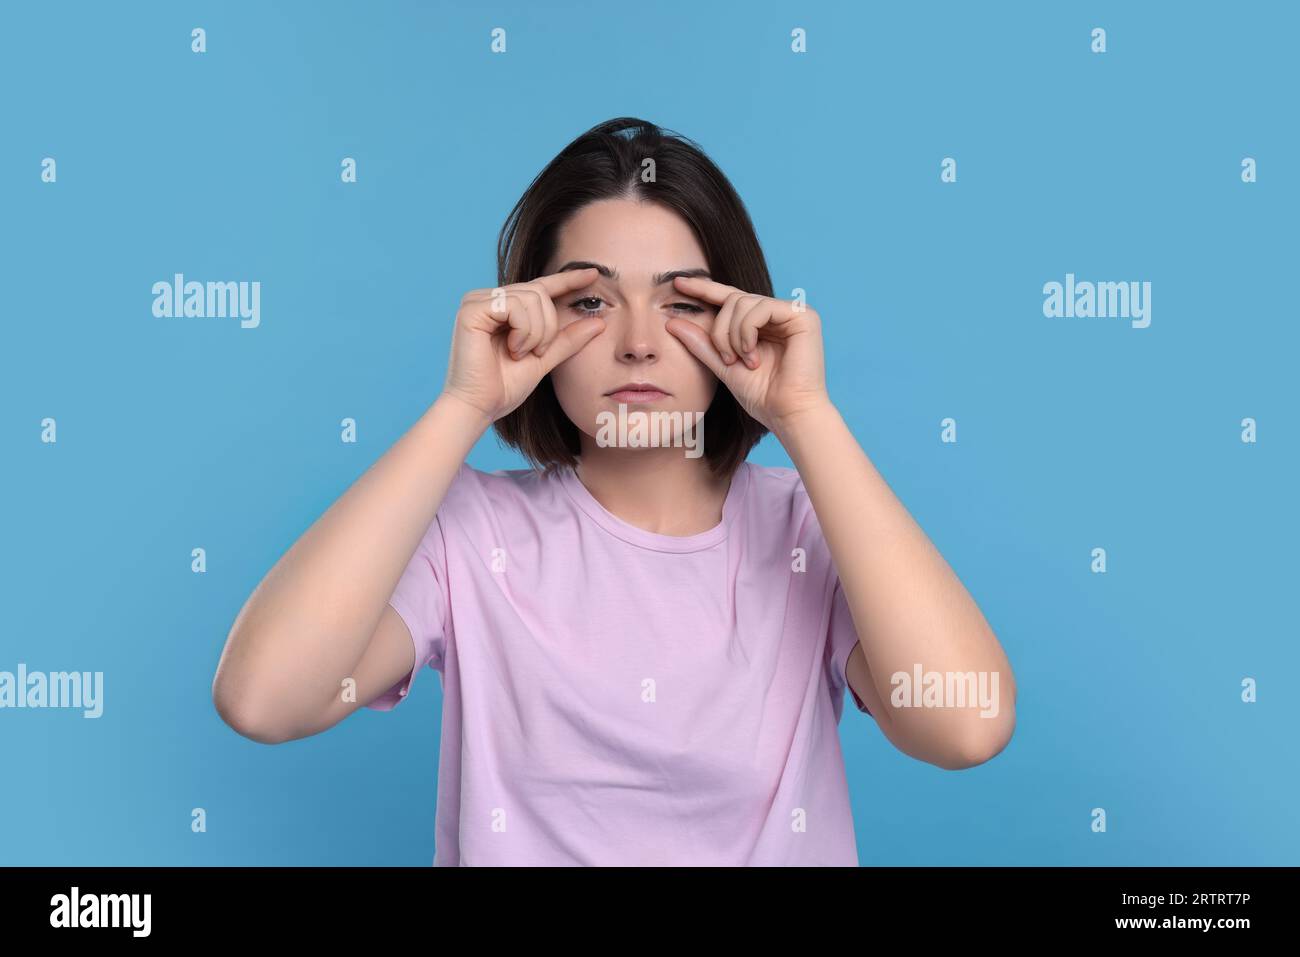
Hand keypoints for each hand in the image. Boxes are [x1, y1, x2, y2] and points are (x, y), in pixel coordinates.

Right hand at [441, 267, 604, 421]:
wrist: (480, 407)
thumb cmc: (505, 387)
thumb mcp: (544, 359)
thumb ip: (566, 340)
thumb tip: (599, 321)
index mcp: (504, 308)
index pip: (541, 286)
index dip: (567, 279)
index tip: (593, 273)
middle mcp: (489, 299)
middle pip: (539, 292)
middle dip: (548, 327)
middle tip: (536, 353)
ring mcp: (477, 301)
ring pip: (531, 298)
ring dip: (536, 332)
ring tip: (520, 354)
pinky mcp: (471, 309)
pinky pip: (513, 305)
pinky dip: (523, 331)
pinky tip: (512, 349)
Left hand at [665, 276, 831, 432]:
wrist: (788, 414)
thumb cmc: (762, 396)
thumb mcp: (724, 366)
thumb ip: (702, 344)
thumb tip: (672, 323)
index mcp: (761, 323)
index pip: (729, 298)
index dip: (704, 289)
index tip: (677, 282)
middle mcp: (777, 313)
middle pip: (732, 300)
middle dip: (720, 330)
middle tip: (727, 359)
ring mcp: (791, 312)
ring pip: (742, 302)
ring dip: (733, 335)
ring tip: (743, 360)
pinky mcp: (803, 315)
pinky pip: (761, 307)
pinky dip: (747, 331)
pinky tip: (752, 354)